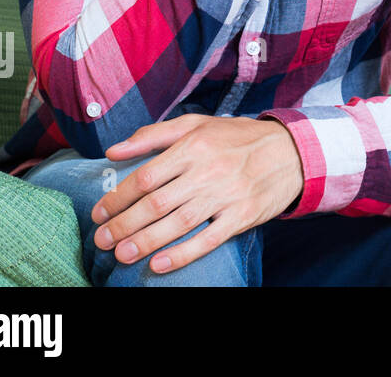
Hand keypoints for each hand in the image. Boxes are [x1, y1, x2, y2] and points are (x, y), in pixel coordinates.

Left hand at [91, 114, 304, 274]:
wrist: (291, 151)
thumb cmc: (238, 137)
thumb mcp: (197, 124)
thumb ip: (153, 135)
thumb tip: (113, 151)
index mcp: (194, 146)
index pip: (146, 176)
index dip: (118, 197)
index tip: (99, 212)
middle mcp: (208, 170)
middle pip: (156, 204)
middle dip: (123, 225)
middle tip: (101, 239)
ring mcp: (227, 195)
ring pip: (178, 224)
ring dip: (145, 242)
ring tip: (121, 255)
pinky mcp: (243, 215)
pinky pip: (209, 239)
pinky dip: (182, 254)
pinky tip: (159, 264)